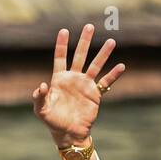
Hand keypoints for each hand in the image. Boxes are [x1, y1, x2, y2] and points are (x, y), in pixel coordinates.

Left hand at [32, 25, 125, 145]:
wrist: (68, 132)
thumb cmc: (52, 120)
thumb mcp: (41, 109)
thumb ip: (39, 97)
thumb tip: (42, 85)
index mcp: (59, 79)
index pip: (60, 58)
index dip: (62, 45)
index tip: (64, 30)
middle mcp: (73, 78)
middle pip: (80, 56)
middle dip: (85, 41)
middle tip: (89, 26)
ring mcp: (85, 85)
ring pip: (95, 65)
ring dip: (103, 54)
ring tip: (111, 41)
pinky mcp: (95, 94)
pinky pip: (106, 82)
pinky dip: (113, 75)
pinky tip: (121, 66)